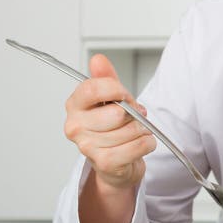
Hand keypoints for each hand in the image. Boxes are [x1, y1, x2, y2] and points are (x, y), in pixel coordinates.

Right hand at [63, 54, 155, 190]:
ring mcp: (87, 147)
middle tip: (132, 117)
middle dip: (133, 113)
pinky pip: (138, 146)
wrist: (116, 163)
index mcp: (75, 105)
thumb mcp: (111, 98)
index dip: (116, 90)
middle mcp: (75, 126)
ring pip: (131, 129)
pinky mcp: (104, 163)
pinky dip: (147, 143)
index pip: (93, 88)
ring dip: (142, 130)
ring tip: (134, 132)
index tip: (124, 95)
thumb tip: (98, 59)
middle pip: (117, 112)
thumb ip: (106, 77)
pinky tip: (139, 144)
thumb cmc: (113, 127)